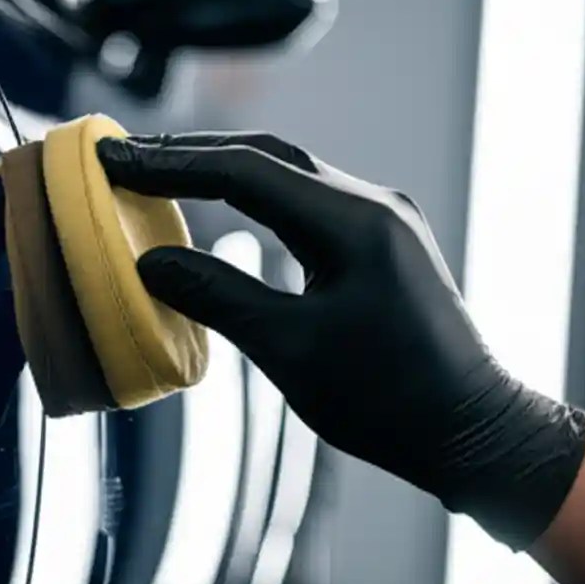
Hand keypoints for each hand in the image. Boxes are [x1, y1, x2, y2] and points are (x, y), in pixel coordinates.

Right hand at [98, 133, 584, 548]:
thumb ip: (217, 296)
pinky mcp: (384, 241)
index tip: (111, 160)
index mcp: (352, 223)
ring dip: (223, 167)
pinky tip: (222, 202)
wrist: (473, 431)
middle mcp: (372, 204)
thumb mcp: (290, 351)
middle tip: (124, 153)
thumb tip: (150, 262)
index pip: (243, 170)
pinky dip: (256, 193)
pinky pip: (308, 198)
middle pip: (266, 155)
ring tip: (160, 170)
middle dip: (191, 152)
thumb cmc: (386, 402)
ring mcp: (383, 218)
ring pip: (289, 171)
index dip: (170, 164)